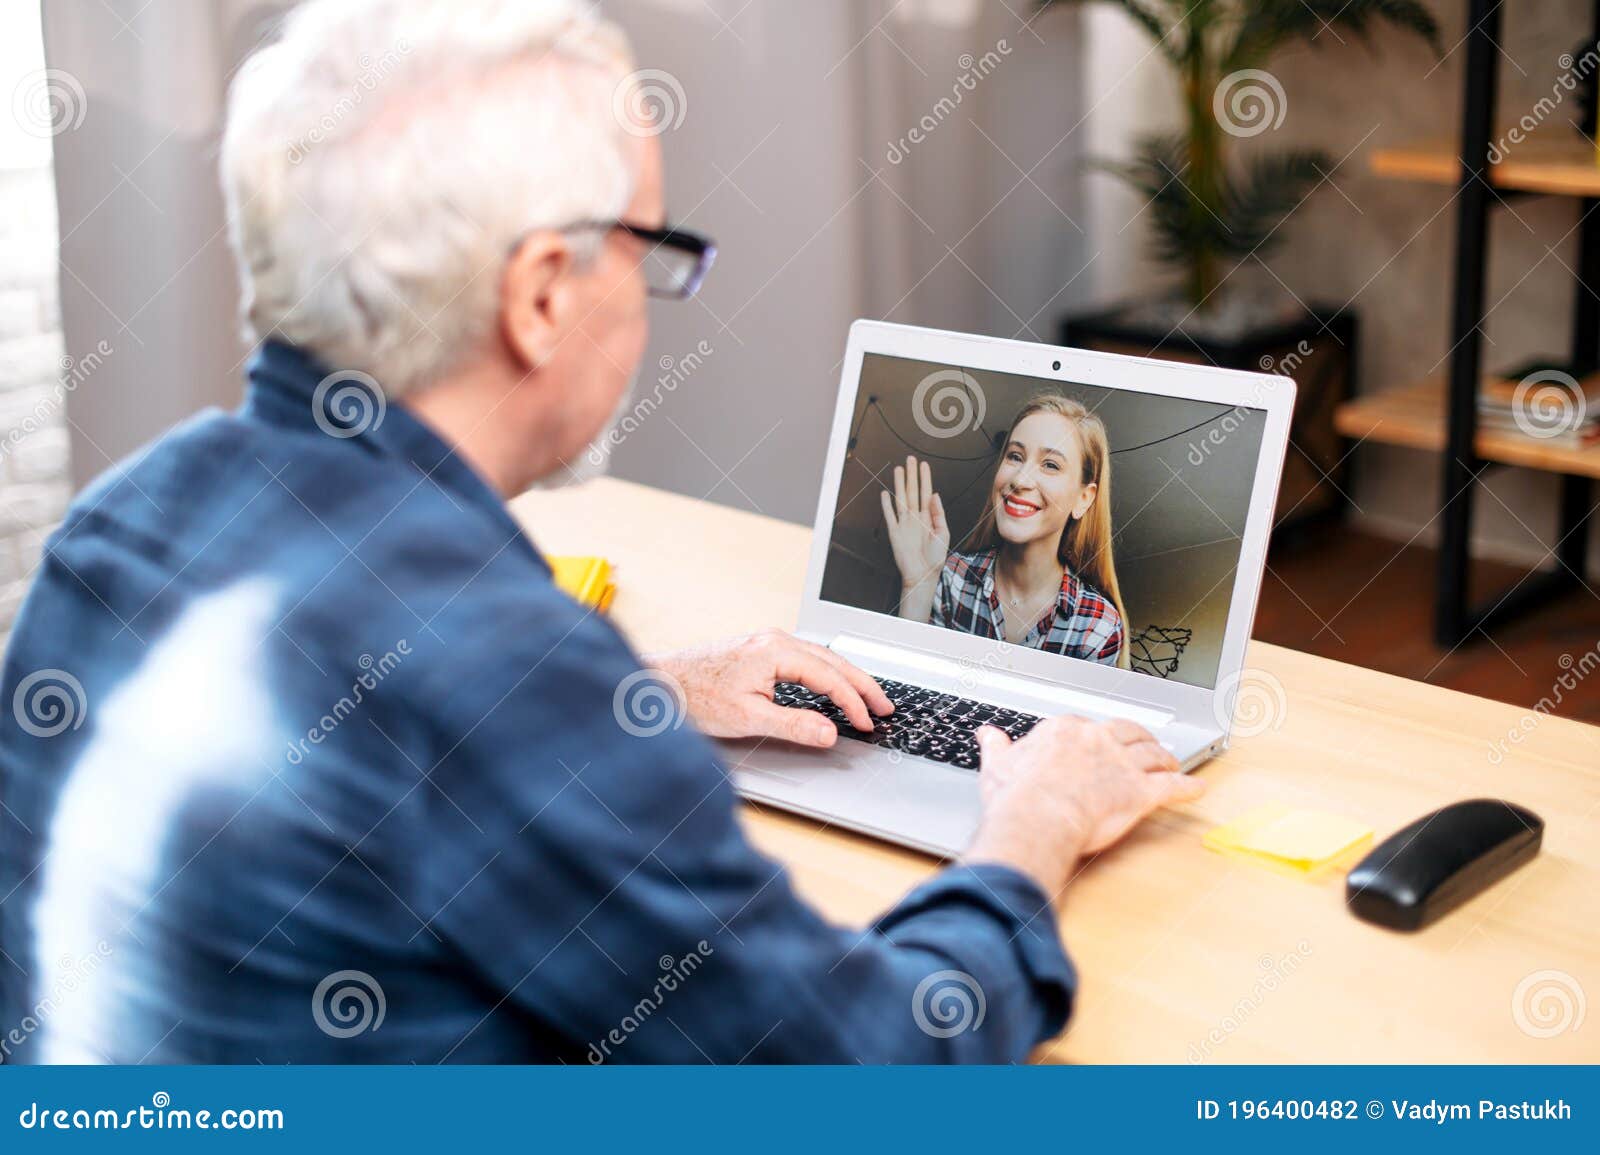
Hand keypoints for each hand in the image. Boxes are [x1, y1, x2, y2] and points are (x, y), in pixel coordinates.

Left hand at [644, 629, 892, 747]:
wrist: (659, 683)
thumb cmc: (696, 697)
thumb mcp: (748, 717)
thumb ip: (793, 724)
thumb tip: (829, 732)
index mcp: (775, 650)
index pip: (829, 677)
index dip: (853, 703)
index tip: (868, 724)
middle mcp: (774, 639)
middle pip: (832, 660)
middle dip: (862, 685)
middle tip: (885, 707)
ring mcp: (766, 641)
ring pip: (820, 656)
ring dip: (846, 677)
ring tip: (868, 697)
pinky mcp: (759, 648)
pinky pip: (805, 657)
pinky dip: (826, 672)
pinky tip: (831, 684)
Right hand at [880, 456, 948, 620]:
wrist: (923, 575)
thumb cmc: (935, 558)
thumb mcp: (944, 534)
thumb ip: (938, 514)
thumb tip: (934, 494)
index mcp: (928, 517)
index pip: (926, 493)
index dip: (925, 478)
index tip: (924, 465)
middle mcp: (915, 518)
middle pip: (912, 491)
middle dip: (911, 475)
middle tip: (910, 459)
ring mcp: (904, 524)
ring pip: (900, 499)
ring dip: (898, 484)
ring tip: (898, 469)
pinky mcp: (894, 533)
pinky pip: (889, 515)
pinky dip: (886, 505)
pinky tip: (885, 493)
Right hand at [963, 716, 1203, 894]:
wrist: (1037, 819)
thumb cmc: (1016, 797)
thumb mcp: (998, 766)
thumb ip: (996, 747)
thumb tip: (987, 734)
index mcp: (1063, 732)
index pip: (1086, 727)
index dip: (1095, 736)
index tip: (1097, 742)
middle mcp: (1097, 740)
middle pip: (1125, 732)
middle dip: (1137, 738)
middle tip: (1144, 744)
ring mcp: (1121, 764)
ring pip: (1151, 755)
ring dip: (1164, 757)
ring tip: (1170, 761)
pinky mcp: (1140, 791)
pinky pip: (1171, 786)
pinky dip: (1187, 787)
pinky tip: (1197, 788)